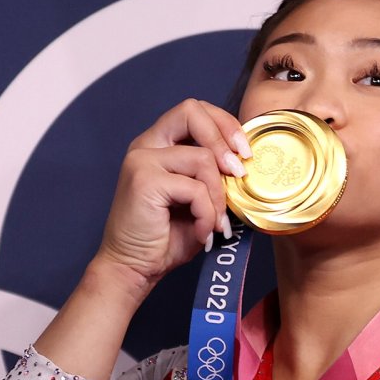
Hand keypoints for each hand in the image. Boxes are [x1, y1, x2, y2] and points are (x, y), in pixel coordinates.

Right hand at [93, 99, 251, 293]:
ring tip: (214, 223)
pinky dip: (206, 213)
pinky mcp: (144, 180)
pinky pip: (195, 188)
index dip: (224, 123)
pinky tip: (200, 231)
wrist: (134, 268)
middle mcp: (146, 145)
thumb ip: (214, 177)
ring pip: (203, 158)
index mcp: (159, 144)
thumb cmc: (166, 238)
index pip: (194, 111)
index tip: (244, 152)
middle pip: (192, 111)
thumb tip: (244, 164)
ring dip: (218, 195)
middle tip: (239, 172)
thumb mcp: (199, 200)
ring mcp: (142, 160)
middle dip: (224, 138)